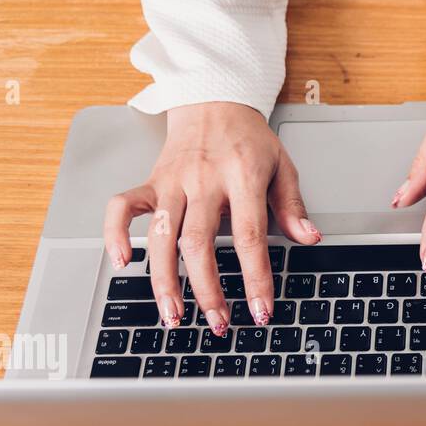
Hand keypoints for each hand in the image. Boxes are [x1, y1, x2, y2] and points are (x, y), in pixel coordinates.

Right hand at [102, 102, 320, 332]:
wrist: (213, 102)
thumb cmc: (248, 139)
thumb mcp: (282, 166)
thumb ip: (292, 206)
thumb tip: (310, 239)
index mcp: (242, 177)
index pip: (250, 235)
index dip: (255, 276)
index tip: (260, 309)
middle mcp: (203, 181)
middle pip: (199, 243)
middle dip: (208, 289)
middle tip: (219, 323)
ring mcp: (172, 182)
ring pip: (162, 236)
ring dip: (165, 280)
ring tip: (174, 315)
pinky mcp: (150, 182)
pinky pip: (122, 207)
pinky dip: (115, 234)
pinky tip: (122, 262)